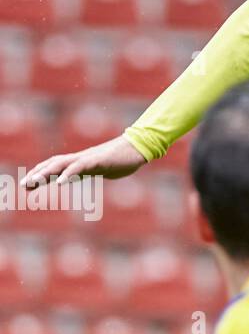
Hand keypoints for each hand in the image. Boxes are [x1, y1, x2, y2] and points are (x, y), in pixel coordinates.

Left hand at [21, 135, 146, 187]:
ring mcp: (88, 158)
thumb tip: (101, 173)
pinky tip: (59, 183)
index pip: (56, 165)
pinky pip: (79, 167)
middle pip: (54, 163)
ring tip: (33, 182)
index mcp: (82, 161)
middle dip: (37, 173)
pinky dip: (68, 174)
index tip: (28, 184)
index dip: (41, 173)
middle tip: (24, 185)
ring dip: (45, 173)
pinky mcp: (97, 160)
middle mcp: (81, 158)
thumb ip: (99, 170)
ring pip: (61, 163)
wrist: (140, 148)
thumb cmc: (125, 158)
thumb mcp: (107, 168)